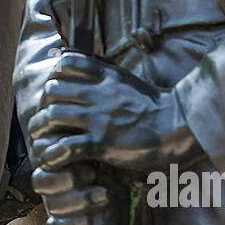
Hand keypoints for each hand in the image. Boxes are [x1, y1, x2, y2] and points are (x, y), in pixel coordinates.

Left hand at [28, 51, 199, 224]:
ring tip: (42, 142)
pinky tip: (53, 160)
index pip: (65, 64)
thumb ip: (104, 75)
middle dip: (43, 106)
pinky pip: (67, 147)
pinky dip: (54, 155)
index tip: (55, 94)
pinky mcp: (103, 142)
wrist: (182, 127)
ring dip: (41, 131)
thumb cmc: (157, 107)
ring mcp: (100, 117)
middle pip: (52, 90)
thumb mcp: (128, 81)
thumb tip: (79, 66)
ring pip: (52, 116)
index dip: (53, 78)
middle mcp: (99, 93)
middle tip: (45, 122)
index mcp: (106, 76)